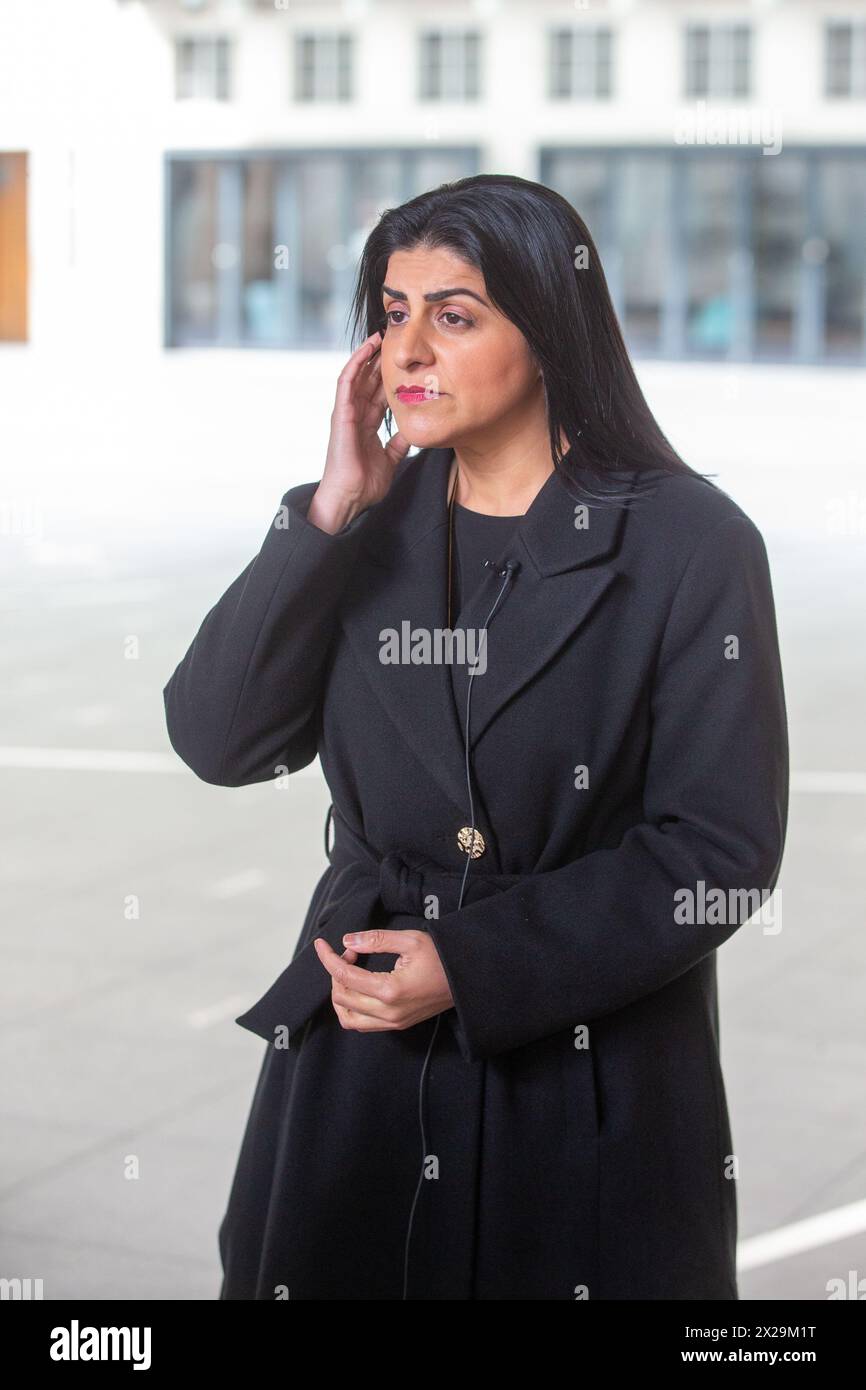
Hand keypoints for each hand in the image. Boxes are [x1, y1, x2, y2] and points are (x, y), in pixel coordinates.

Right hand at [308, 331, 411, 532]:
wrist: (350, 497)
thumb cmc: (365, 483)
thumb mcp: (391, 458)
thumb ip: (399, 443)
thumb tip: (413, 431)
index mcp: (367, 424)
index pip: (379, 393)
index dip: (391, 376)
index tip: (406, 360)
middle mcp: (356, 415)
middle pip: (369, 380)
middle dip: (380, 359)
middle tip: (395, 338)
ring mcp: (347, 413)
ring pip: (357, 375)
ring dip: (366, 354)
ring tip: (379, 335)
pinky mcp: (340, 413)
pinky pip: (346, 382)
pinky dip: (355, 363)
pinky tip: (365, 349)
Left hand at [313, 928, 453, 1032]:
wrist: (468, 979)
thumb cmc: (442, 957)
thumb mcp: (410, 940)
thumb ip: (375, 940)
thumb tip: (348, 941)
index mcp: (390, 990)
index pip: (345, 976)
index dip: (328, 959)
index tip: (321, 944)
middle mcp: (388, 1013)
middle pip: (342, 998)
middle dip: (336, 973)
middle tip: (350, 953)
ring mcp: (393, 1022)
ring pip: (348, 1019)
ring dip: (340, 995)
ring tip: (349, 973)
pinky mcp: (398, 1025)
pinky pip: (363, 1024)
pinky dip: (352, 1008)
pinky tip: (359, 987)